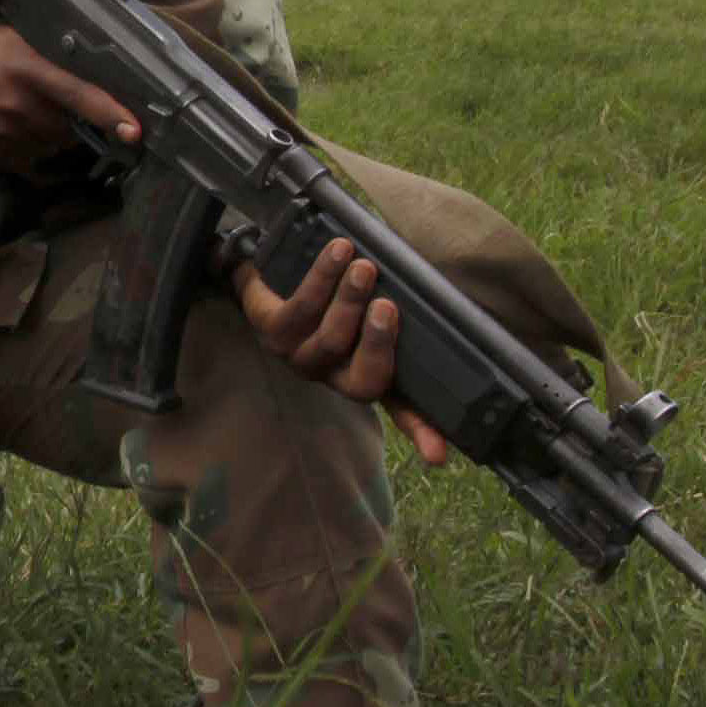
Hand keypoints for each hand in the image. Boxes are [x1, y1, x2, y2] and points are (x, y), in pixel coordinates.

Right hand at [0, 26, 142, 172]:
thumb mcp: (7, 40)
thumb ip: (46, 55)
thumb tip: (93, 74)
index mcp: (24, 65)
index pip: (77, 92)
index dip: (109, 113)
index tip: (134, 131)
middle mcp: (15, 101)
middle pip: (67, 126)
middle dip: (69, 121)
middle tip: (48, 104)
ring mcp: (0, 132)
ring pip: (48, 146)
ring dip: (46, 135)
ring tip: (19, 111)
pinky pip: (25, 160)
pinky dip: (24, 148)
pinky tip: (3, 126)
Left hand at [235, 238, 453, 466]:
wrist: (265, 270)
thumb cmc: (327, 293)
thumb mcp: (364, 308)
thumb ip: (394, 317)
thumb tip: (439, 303)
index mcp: (361, 373)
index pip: (399, 409)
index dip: (420, 432)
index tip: (440, 454)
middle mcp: (331, 374)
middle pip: (362, 380)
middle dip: (377, 343)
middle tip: (387, 306)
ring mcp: (299, 356)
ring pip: (330, 339)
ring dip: (347, 300)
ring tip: (362, 267)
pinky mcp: (271, 330)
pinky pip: (300, 307)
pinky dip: (321, 277)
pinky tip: (336, 251)